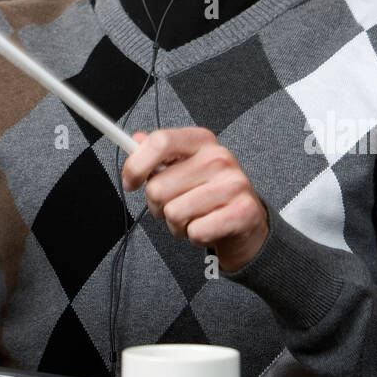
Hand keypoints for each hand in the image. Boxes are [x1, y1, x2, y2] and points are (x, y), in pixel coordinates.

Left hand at [121, 127, 268, 272]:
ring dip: (176, 224)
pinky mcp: (242, 212)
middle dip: (158, 205)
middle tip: (175, 205)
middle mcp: (219, 157)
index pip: (160, 142)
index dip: (136, 165)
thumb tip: (135, 140)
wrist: (246, 221)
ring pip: (174, 213)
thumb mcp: (184, 167)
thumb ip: (158, 154)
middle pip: (158, 187)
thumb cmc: (208, 193)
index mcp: (201, 141)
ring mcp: (233, 184)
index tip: (130, 182)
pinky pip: (196, 231)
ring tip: (193, 217)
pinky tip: (207, 227)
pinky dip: (195, 236)